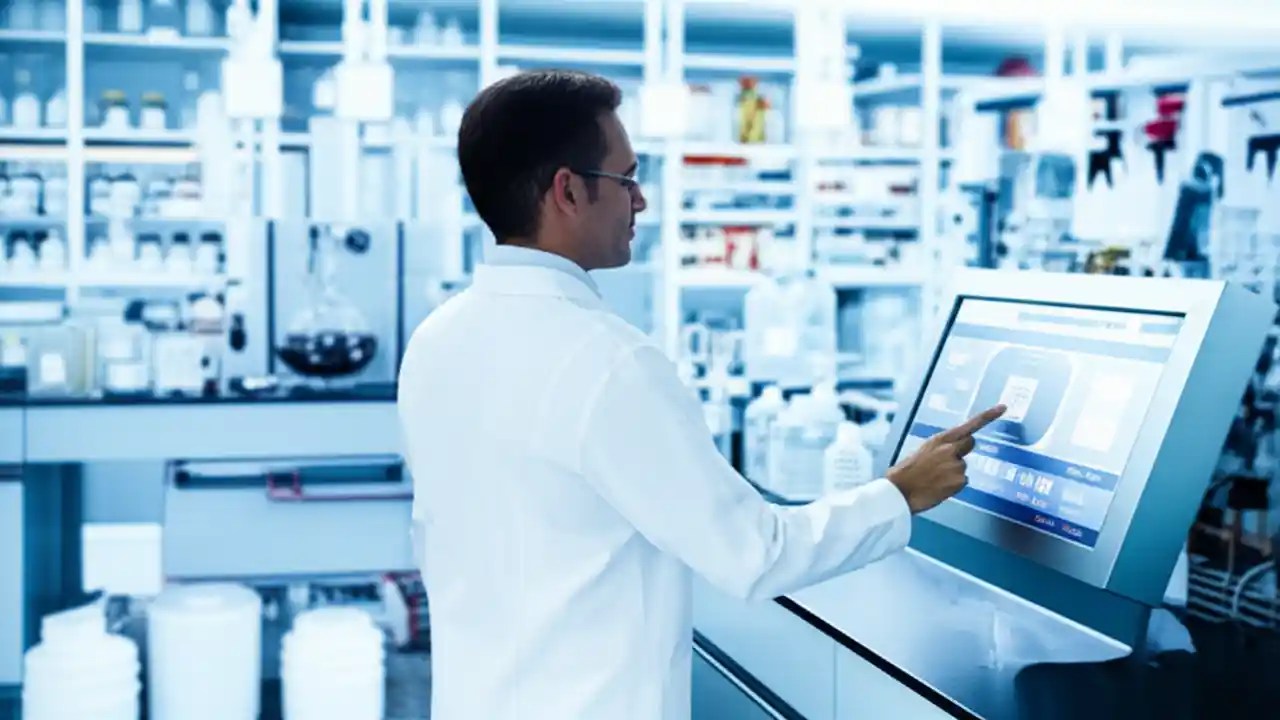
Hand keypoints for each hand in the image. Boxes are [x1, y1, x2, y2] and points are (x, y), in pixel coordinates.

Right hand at [886, 405, 1006, 513]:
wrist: (899, 491)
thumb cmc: (905, 473)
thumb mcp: (922, 452)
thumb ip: (939, 450)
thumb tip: (950, 454)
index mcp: (939, 439)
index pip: (969, 425)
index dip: (989, 416)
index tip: (1003, 407)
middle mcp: (951, 449)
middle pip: (970, 443)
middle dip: (962, 450)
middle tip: (946, 462)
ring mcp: (957, 465)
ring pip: (962, 468)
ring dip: (952, 473)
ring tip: (933, 480)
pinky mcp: (959, 481)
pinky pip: (961, 482)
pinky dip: (952, 486)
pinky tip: (937, 488)